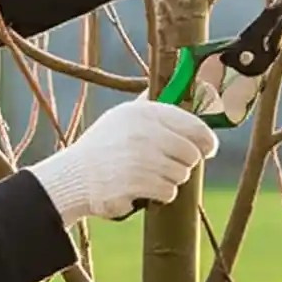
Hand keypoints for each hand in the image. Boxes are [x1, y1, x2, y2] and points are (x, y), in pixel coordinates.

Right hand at [24, 98, 218, 226]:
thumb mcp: (121, 117)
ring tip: (146, 176)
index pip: (195, 126)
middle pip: (192, 154)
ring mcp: (143, 158)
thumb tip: (173, 86)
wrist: (74, 176)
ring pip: (181, 174)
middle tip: (165, 166)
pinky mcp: (139, 182)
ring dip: (169, 180)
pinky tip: (141, 188)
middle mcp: (146, 132)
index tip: (208, 149)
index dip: (206, 140)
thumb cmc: (101, 147)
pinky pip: (169, 192)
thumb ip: (147, 105)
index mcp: (145, 112)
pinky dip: (160, 195)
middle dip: (183, 163)